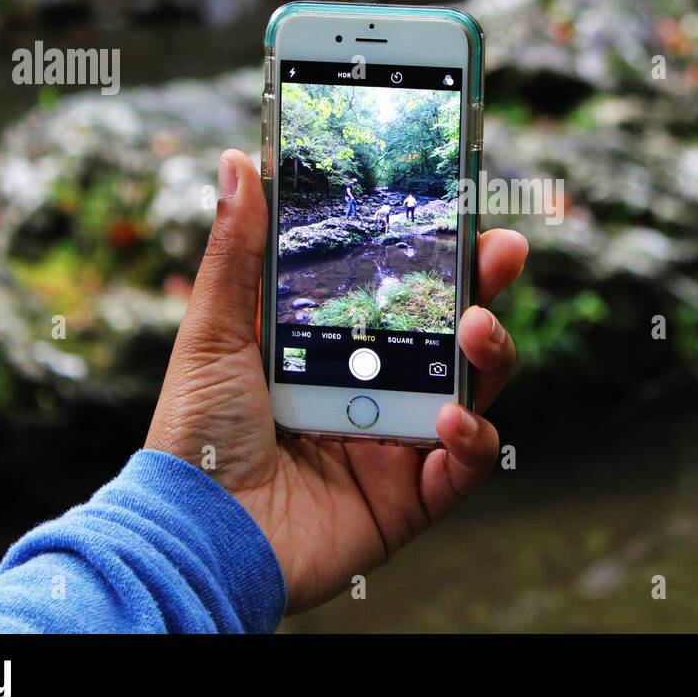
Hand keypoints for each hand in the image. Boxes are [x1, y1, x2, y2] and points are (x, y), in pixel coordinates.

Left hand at [145, 150, 526, 613]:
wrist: (194, 535)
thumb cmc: (197, 435)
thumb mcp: (215, 332)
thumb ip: (238, 251)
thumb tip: (240, 161)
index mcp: (336, 349)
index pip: (402, 290)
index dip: (438, 251)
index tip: (462, 204)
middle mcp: (375, 391)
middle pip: (451, 333)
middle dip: (486, 288)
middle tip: (503, 249)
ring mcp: (397, 444)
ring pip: (474, 391)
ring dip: (490, 354)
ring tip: (477, 326)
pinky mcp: (410, 498)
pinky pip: (462, 466)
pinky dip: (471, 440)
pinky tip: (452, 417)